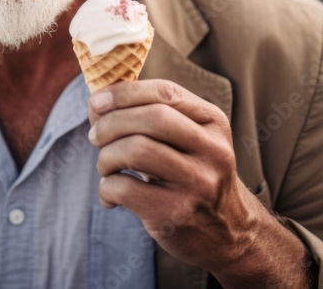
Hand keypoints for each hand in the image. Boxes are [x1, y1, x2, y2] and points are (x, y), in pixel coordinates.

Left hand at [88, 79, 311, 286]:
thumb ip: (151, 114)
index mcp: (213, 122)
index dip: (124, 93)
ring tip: (105, 167)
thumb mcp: (187, 138)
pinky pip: (125, 188)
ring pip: (136, 150)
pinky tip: (110, 194)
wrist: (226, 230)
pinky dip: (106, 187)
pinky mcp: (177, 214)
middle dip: (110, 123)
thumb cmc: (191, 174)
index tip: (97, 102)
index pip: (165, 92)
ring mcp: (198, 183)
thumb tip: (97, 103)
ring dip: (106, 156)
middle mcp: (212, 150)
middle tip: (95, 136)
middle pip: (151, 118)